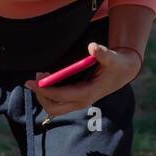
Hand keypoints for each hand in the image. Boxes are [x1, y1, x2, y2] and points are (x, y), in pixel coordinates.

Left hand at [25, 42, 141, 119]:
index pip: (60, 96)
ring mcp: (77, 103)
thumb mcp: (112, 58)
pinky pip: (57, 103)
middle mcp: (81, 101)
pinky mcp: (75, 100)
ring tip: (40, 77)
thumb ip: (102, 53)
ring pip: (53, 108)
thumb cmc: (116, 65)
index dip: (44, 90)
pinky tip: (46, 80)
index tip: (33, 81)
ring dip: (43, 96)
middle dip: (41, 95)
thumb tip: (93, 47)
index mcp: (87, 93)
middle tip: (35, 79)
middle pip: (53, 108)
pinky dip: (48, 95)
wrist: (122, 72)